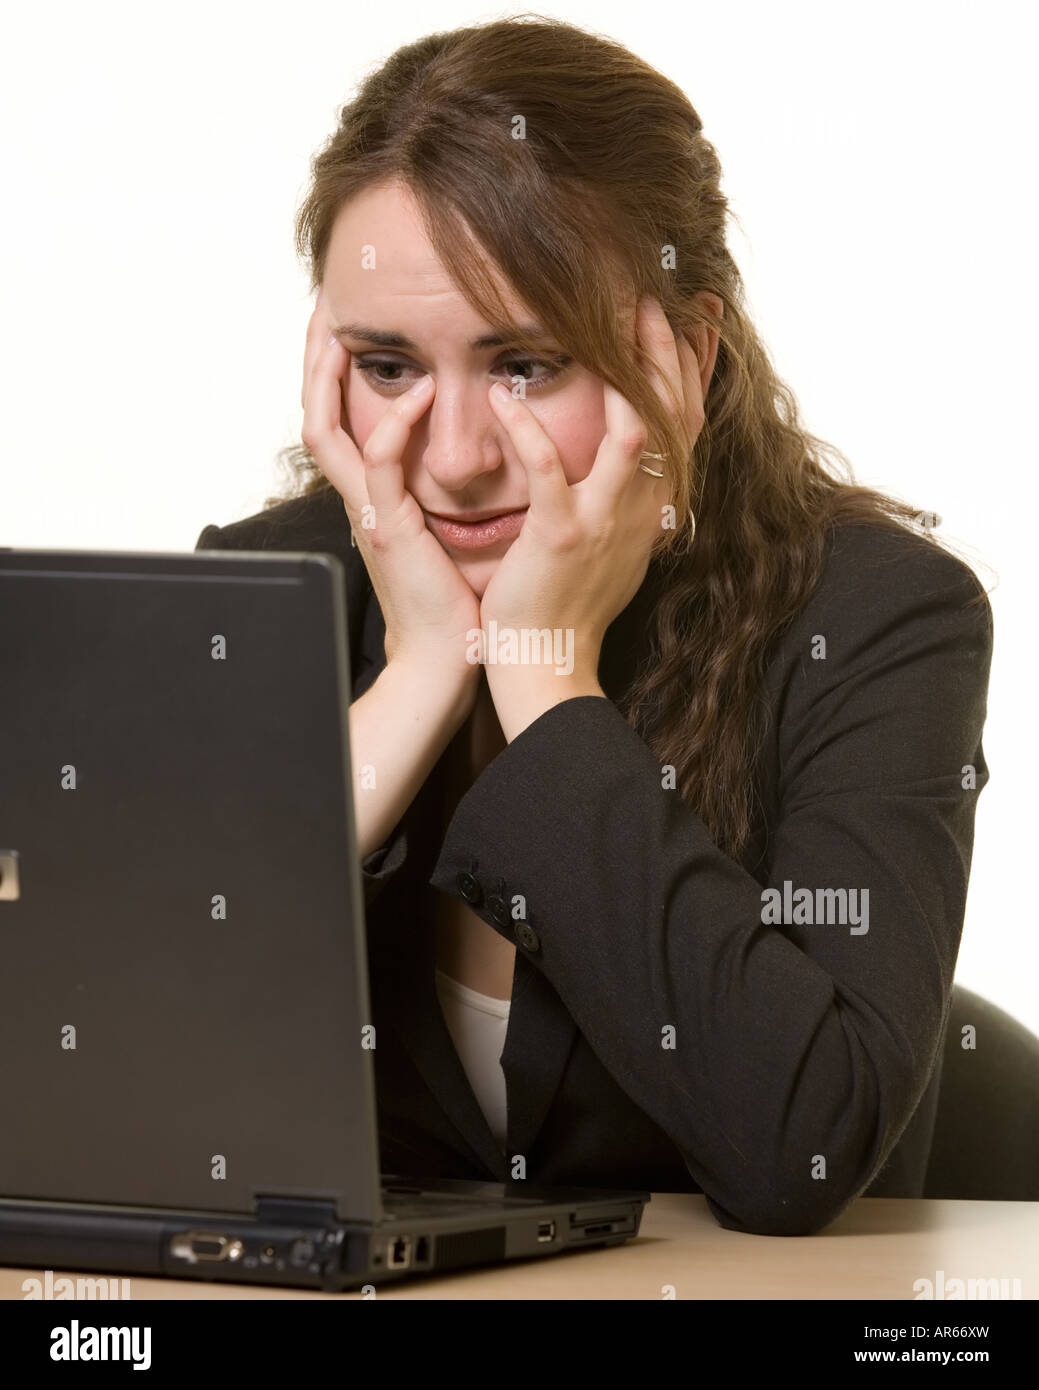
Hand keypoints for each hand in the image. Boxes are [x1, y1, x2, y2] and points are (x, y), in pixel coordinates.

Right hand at [300, 288, 481, 682]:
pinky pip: (378, 466)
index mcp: (372, 498)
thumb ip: (443, 490)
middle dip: (315, 358)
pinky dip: (391, 425)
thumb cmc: (455, 599)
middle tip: (325, 306)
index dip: (331, 373)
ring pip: (326, 431)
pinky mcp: (390, 529)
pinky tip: (417, 393)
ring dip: (328, 378)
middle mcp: (360, 499)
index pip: (336, 420)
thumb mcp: (444, 531)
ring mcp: (369, 512)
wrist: (449, 656)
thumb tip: (471, 454)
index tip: (344, 325)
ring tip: (342, 331)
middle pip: (313, 413)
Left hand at [479, 296, 705, 683]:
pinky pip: (548, 471)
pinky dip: (528, 431)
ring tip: (612, 318)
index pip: (686, 426)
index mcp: (653, 509)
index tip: (698, 320)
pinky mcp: (559, 535)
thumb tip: (648, 468)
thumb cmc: (574, 606)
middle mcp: (640, 509)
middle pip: (671, 414)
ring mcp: (604, 521)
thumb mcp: (621, 548)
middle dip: (670, 351)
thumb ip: (635, 502)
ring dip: (628, 369)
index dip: (694, 370)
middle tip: (657, 298)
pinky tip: (505, 397)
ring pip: (632, 430)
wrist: (551, 663)